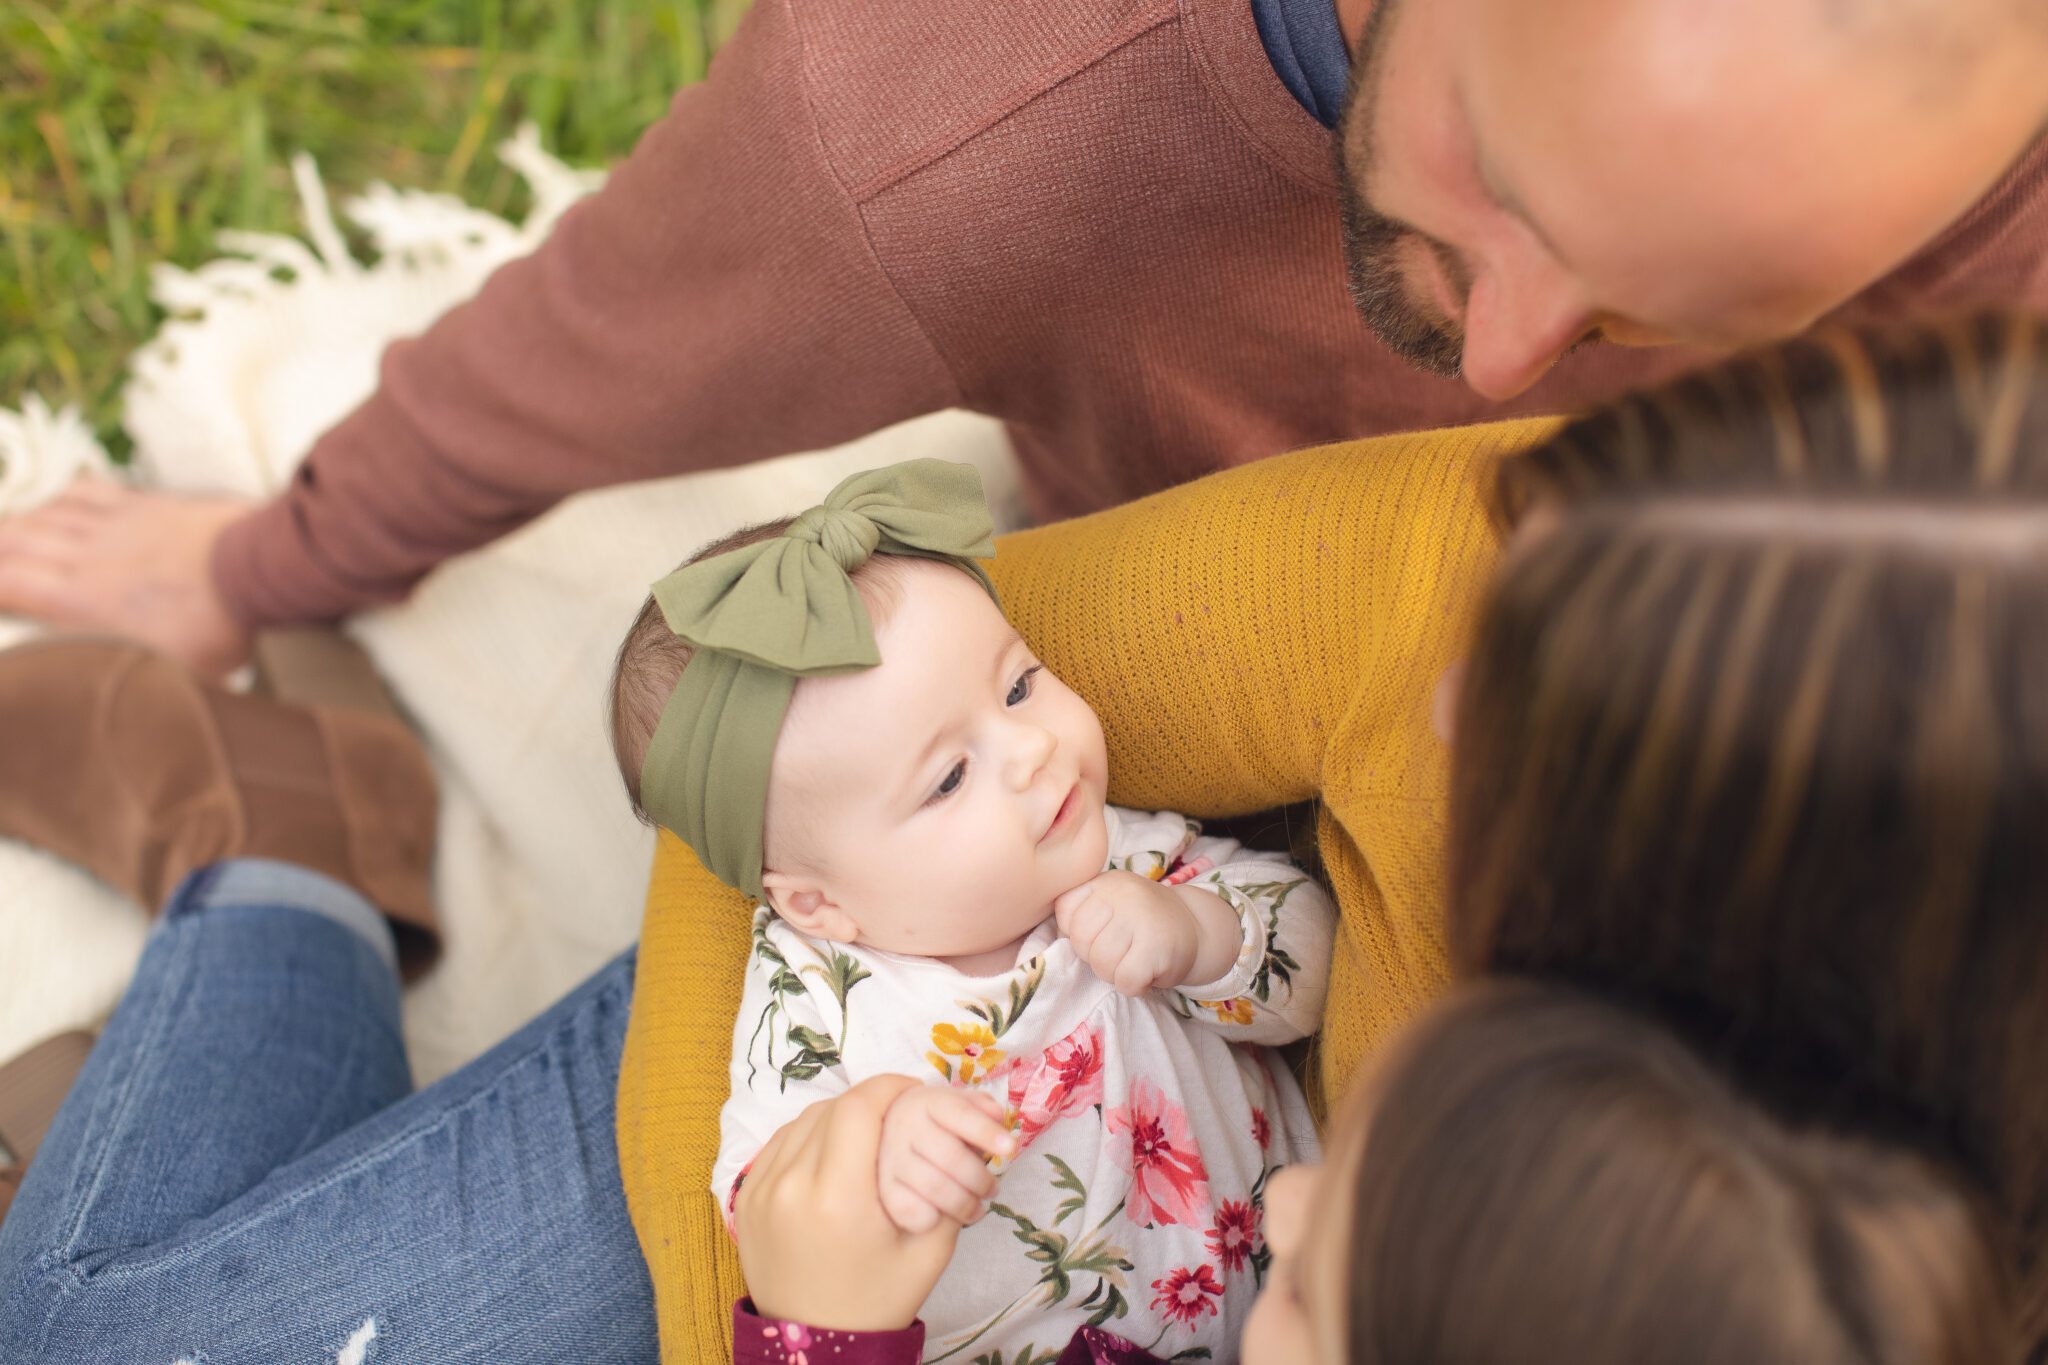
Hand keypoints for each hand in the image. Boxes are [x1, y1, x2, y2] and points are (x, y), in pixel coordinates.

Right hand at [0, 478, 253, 675]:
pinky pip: (87, 491)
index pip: (10, 584)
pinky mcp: (143, 504)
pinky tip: (55, 500)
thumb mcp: (173, 675)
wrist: (253, 568)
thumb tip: (147, 701)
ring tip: (5, 533)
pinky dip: (62, 495)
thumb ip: (141, 678)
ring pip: (44, 515)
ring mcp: (114, 525)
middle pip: (16, 543)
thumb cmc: (218, 627)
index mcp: (83, 603)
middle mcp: (86, 559)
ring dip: (17, 522)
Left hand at [736, 1075, 964, 1331]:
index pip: (860, 1107)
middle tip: (897, 1113)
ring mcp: (759, 1192)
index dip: (890, 1087)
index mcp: (838, 1198)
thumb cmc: (879, 1300)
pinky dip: (808, 1138)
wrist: (818, 1347)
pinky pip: (779, 1145)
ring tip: (866, 1133)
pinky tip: (831, 1153)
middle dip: (870, 1102)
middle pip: (832, 1109)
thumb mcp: (931, 1250)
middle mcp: (791, 1187)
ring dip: (837, 1117)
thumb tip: (956, 1131)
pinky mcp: (743, 1199)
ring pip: (802, 1121)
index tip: (914, 1091)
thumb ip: (948, 1185)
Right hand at [877, 1083, 1016, 1232]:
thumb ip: (981, 1107)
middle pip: (951, 1157)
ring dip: (965, 1204)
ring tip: (978, 1209)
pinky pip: (911, 1211)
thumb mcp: (958, 1104)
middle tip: (993, 1190)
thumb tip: (997, 1116)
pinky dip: (933, 1218)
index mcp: (926, 1101)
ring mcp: (889, 1158)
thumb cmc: (936, 1121)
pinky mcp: (883, 1188)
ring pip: (935, 1187)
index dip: (986, 1132)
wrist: (888, 1131)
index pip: (960, 1114)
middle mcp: (904, 1126)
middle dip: (980, 1179)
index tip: (1011, 1149)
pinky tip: (943, 1215)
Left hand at [1055, 869, 1217, 994]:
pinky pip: (1125, 980)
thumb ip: (1082, 912)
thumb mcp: (1111, 903)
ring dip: (1114, 974)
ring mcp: (1142, 918)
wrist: (1197, 928)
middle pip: (1081, 940)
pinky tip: (1146, 973)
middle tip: (1120, 952)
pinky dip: (1134, 986)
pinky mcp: (1158, 947)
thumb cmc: (1143, 921)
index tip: (1101, 933)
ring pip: (1101, 963)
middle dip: (1094, 957)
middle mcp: (1123, 893)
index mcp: (1105, 882)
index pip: (1065, 911)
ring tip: (1133, 962)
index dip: (1077, 933)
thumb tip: (1057, 940)